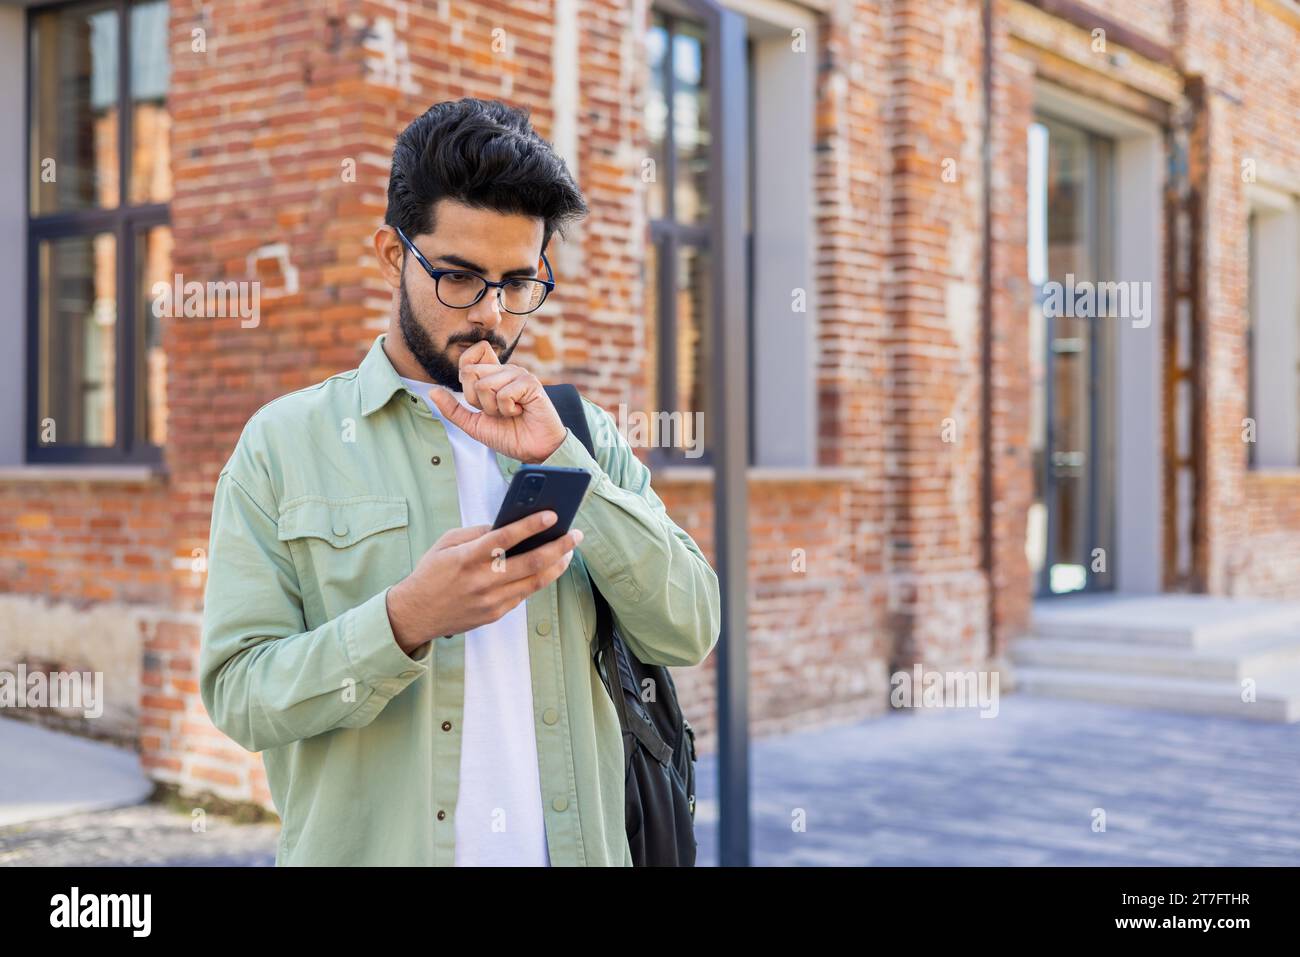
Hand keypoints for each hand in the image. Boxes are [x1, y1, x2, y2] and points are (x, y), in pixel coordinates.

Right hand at [385, 509, 582, 653]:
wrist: (415, 614)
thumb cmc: (432, 573)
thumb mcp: (446, 543)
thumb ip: (477, 532)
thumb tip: (507, 524)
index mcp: (467, 558)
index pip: (505, 538)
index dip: (531, 525)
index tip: (552, 514)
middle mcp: (482, 580)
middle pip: (530, 562)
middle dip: (558, 546)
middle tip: (575, 534)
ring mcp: (491, 600)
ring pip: (535, 582)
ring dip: (557, 565)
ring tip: (569, 551)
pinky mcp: (495, 614)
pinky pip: (524, 594)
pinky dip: (540, 579)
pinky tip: (550, 568)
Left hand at [426, 340, 567, 463]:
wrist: (533, 450)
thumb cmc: (509, 436)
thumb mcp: (473, 424)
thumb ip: (453, 409)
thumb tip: (432, 392)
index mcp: (491, 375)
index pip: (468, 358)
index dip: (465, 379)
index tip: (478, 401)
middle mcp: (504, 370)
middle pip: (470, 373)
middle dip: (478, 401)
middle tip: (497, 412)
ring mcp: (518, 374)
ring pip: (485, 385)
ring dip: (494, 408)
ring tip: (510, 413)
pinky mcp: (530, 382)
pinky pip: (504, 393)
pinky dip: (508, 410)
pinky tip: (520, 411)